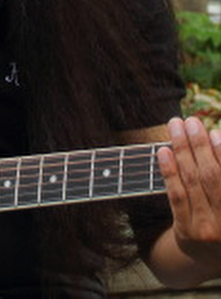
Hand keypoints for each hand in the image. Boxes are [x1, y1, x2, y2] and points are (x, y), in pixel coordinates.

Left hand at [158, 116, 220, 276]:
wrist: (210, 258)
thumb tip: (217, 138)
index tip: (214, 132)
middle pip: (211, 176)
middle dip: (199, 145)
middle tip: (191, 121)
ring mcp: (207, 230)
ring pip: (192, 182)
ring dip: (182, 150)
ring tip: (176, 126)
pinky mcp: (186, 233)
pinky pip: (176, 196)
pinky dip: (169, 171)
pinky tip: (163, 151)